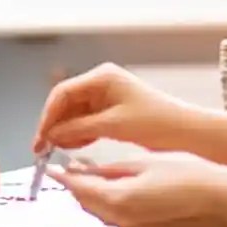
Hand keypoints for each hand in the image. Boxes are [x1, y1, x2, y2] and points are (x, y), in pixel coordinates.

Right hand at [33, 63, 203, 153]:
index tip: (40, 138)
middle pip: (67, 103)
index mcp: (102, 77)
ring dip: (68, 131)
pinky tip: (78, 146)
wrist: (185, 131)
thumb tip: (51, 134)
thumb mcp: (112, 126)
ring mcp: (108, 95)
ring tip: (63, 149)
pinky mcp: (113, 110)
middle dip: (56, 125)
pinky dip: (81, 133)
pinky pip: (88, 120)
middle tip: (44, 149)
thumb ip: (78, 128)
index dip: (48, 116)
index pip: (62, 93)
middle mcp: (102, 82)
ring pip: (76, 114)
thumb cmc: (155, 123)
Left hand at [48, 152, 226, 226]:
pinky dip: (118, 209)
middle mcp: (123, 224)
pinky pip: (125, 224)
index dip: (64, 177)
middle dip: (80, 188)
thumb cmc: (193, 176)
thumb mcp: (146, 162)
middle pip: (89, 206)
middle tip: (78, 167)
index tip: (53, 168)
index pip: (78, 189)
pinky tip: (129, 194)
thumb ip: (111, 170)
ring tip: (102, 177)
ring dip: (98, 199)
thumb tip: (84, 170)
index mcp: (118, 201)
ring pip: (106, 216)